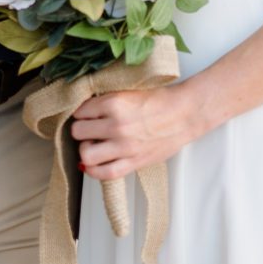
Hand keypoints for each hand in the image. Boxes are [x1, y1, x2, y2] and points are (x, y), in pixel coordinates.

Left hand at [70, 82, 211, 180]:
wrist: (184, 113)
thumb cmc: (160, 100)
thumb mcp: (128, 91)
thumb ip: (108, 100)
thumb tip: (87, 109)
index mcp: (114, 103)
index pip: (80, 110)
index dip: (81, 112)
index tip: (85, 114)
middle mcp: (116, 125)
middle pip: (78, 131)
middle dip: (81, 130)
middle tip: (88, 129)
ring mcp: (124, 146)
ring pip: (86, 154)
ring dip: (85, 149)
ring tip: (92, 144)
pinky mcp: (133, 162)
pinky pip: (105, 173)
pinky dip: (93, 171)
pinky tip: (92, 165)